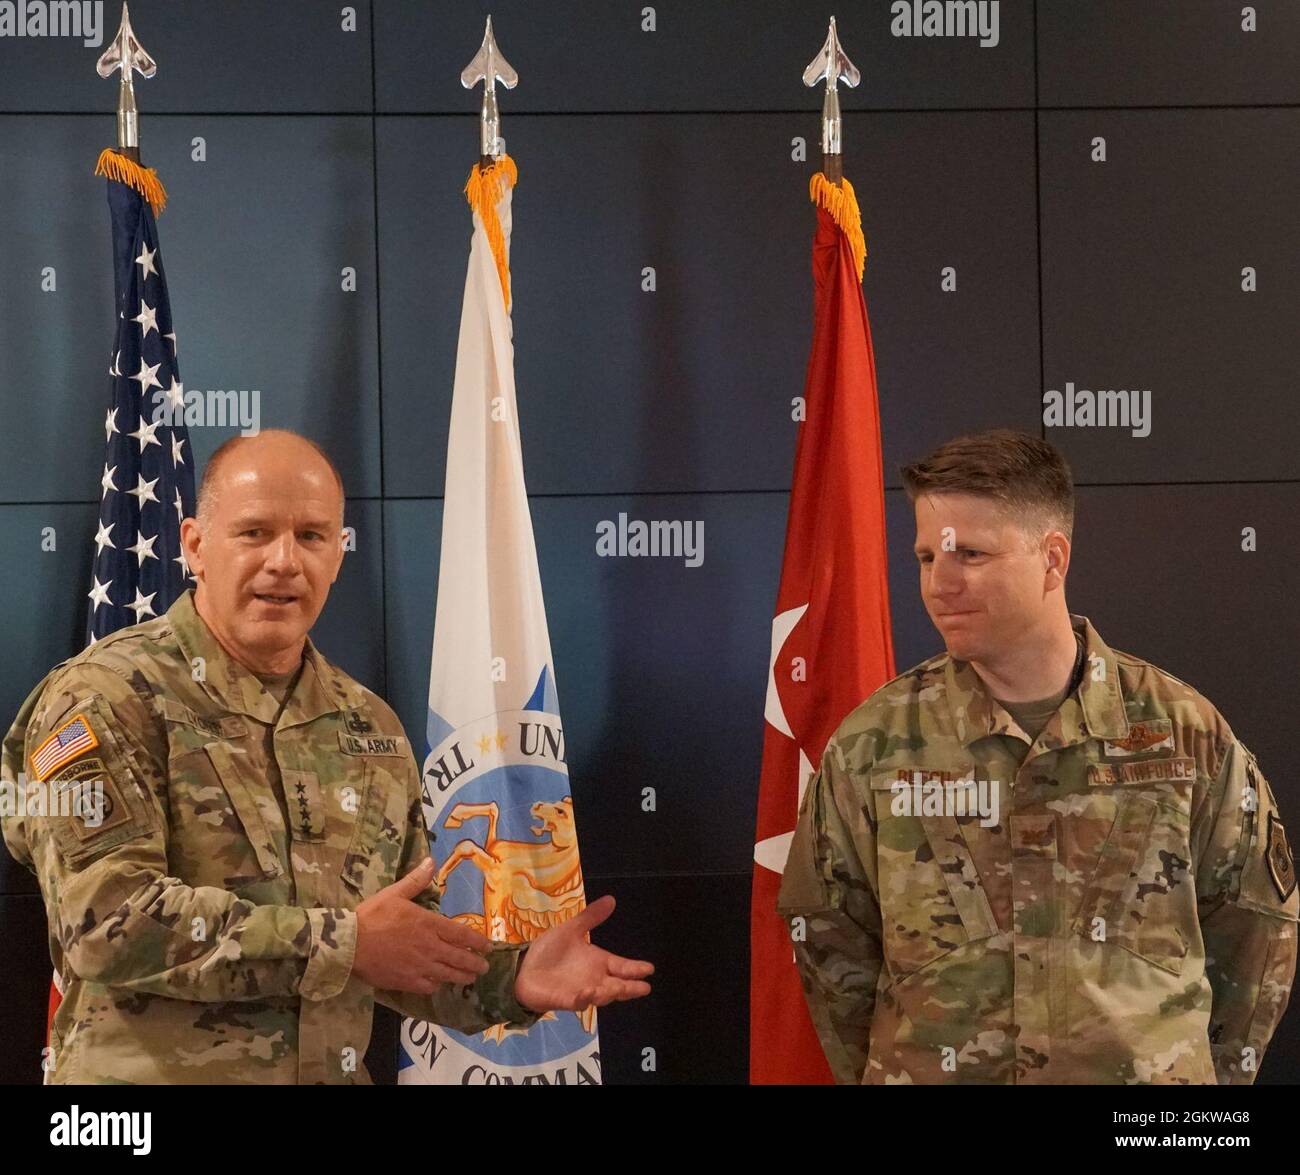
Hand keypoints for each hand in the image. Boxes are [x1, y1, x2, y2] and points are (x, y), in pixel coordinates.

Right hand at [352, 858, 492, 993]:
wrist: (349, 944)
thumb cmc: (372, 916)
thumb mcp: (394, 893)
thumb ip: (416, 881)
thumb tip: (431, 861)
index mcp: (429, 924)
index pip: (461, 934)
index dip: (477, 942)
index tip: (488, 947)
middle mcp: (430, 946)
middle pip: (460, 958)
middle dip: (475, 964)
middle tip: (484, 968)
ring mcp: (420, 966)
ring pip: (448, 974)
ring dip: (462, 977)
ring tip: (470, 978)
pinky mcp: (407, 982)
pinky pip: (429, 986)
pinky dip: (437, 986)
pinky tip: (438, 984)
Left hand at [514, 895, 653, 1012]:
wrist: (523, 967)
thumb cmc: (549, 950)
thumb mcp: (571, 929)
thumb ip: (590, 917)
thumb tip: (611, 899)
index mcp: (598, 962)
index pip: (622, 966)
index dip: (635, 968)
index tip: (650, 969)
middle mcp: (594, 979)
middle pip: (618, 985)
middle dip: (631, 988)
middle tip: (645, 988)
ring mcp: (581, 991)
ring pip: (602, 996)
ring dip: (610, 993)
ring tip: (619, 988)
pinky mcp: (565, 1000)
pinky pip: (578, 1002)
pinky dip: (585, 999)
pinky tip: (589, 992)